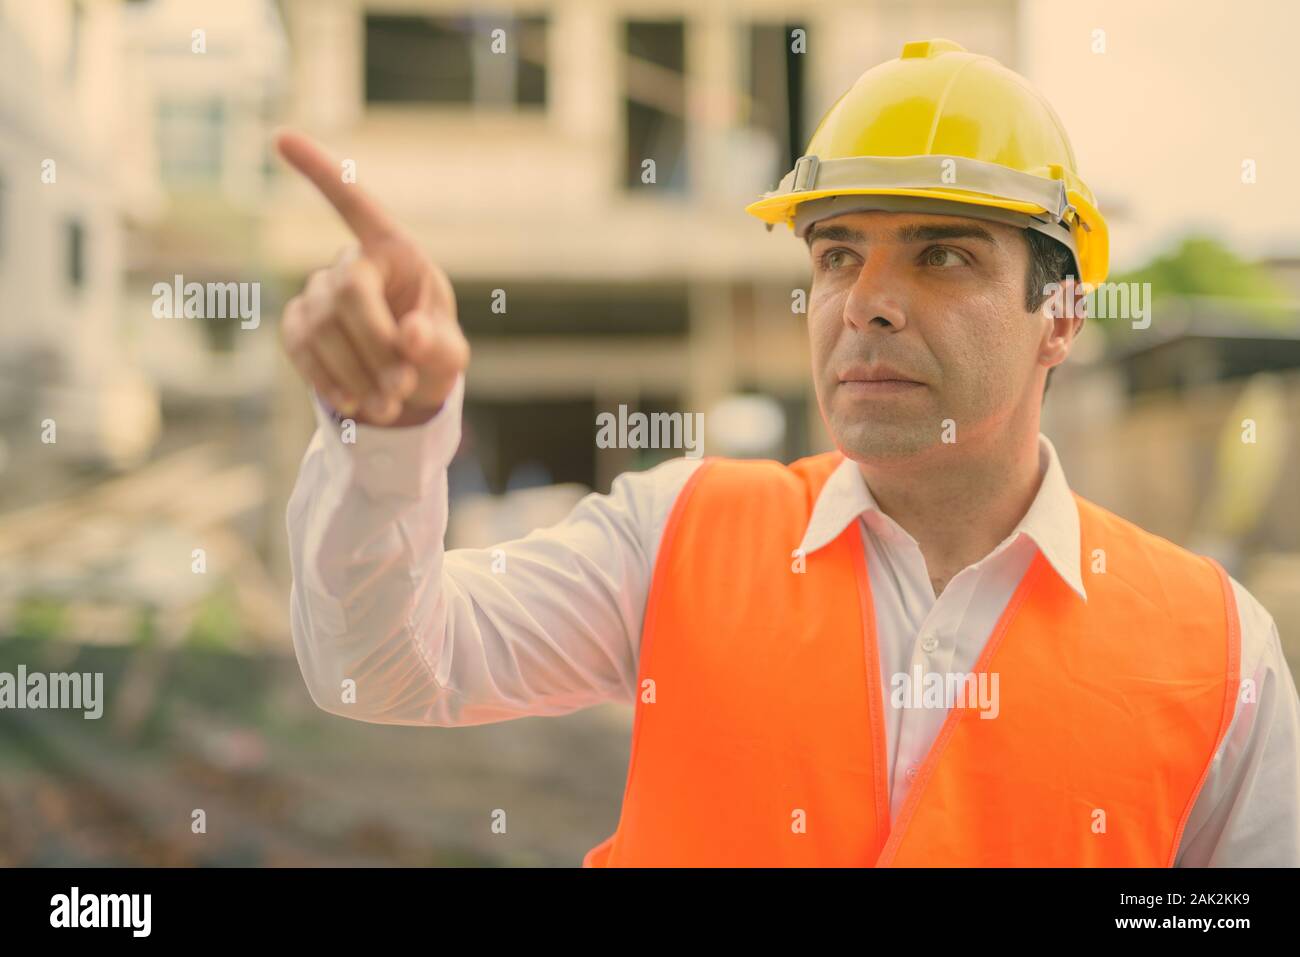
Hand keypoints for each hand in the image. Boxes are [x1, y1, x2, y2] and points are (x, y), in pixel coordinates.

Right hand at [275, 130, 468, 426]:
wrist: (404, 387)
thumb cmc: (431, 352)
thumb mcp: (449, 353)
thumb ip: (437, 345)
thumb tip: (411, 336)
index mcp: (393, 251)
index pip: (354, 204)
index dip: (319, 171)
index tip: (280, 136)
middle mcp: (350, 263)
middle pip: (348, 293)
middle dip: (375, 344)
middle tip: (402, 389)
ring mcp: (317, 294)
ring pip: (324, 328)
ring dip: (357, 372)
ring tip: (390, 407)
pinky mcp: (298, 328)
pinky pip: (302, 349)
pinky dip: (328, 379)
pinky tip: (353, 404)